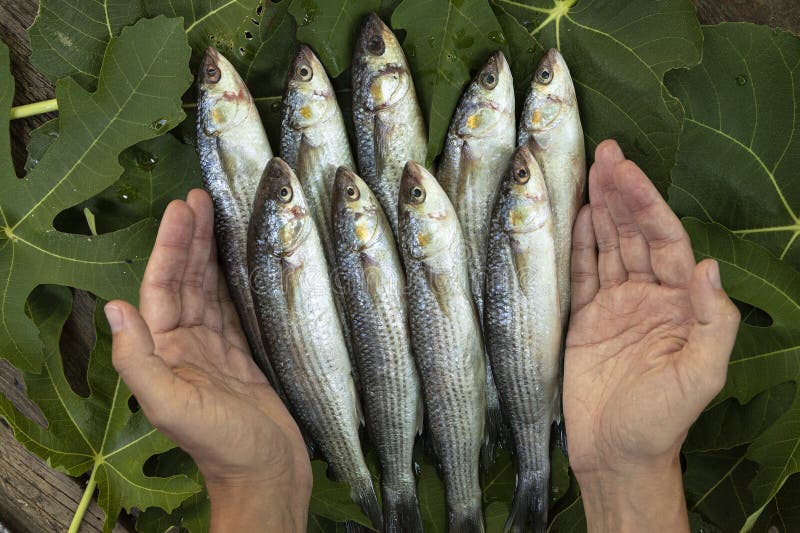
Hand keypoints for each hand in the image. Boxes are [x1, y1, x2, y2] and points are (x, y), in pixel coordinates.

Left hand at [104, 190, 310, 532]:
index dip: (170, 248)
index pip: (163, 288)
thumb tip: (114, 307)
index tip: (181, 210)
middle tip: (200, 198)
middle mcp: (186, 345)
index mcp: (165, 352)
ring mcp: (215, 350)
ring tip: (217, 216)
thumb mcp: (174, 406)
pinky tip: (240, 260)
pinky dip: (235, 281)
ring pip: (210, 290)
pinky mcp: (243, 356)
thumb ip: (138, 360)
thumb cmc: (222, 444)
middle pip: (186, 282)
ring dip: (212, 254)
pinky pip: (235, 308)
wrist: (268, 473)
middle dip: (191, 240)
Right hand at [563, 141, 739, 531]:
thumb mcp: (700, 377)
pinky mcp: (584, 319)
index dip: (646, 204)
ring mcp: (614, 305)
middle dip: (620, 193)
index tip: (627, 172)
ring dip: (598, 209)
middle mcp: (647, 296)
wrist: (616, 454)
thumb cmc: (662, 421)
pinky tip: (572, 215)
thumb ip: (713, 322)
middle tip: (604, 153)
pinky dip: (575, 243)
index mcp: (679, 304)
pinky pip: (580, 273)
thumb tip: (709, 266)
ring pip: (606, 246)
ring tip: (589, 170)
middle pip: (633, 234)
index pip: (664, 241)